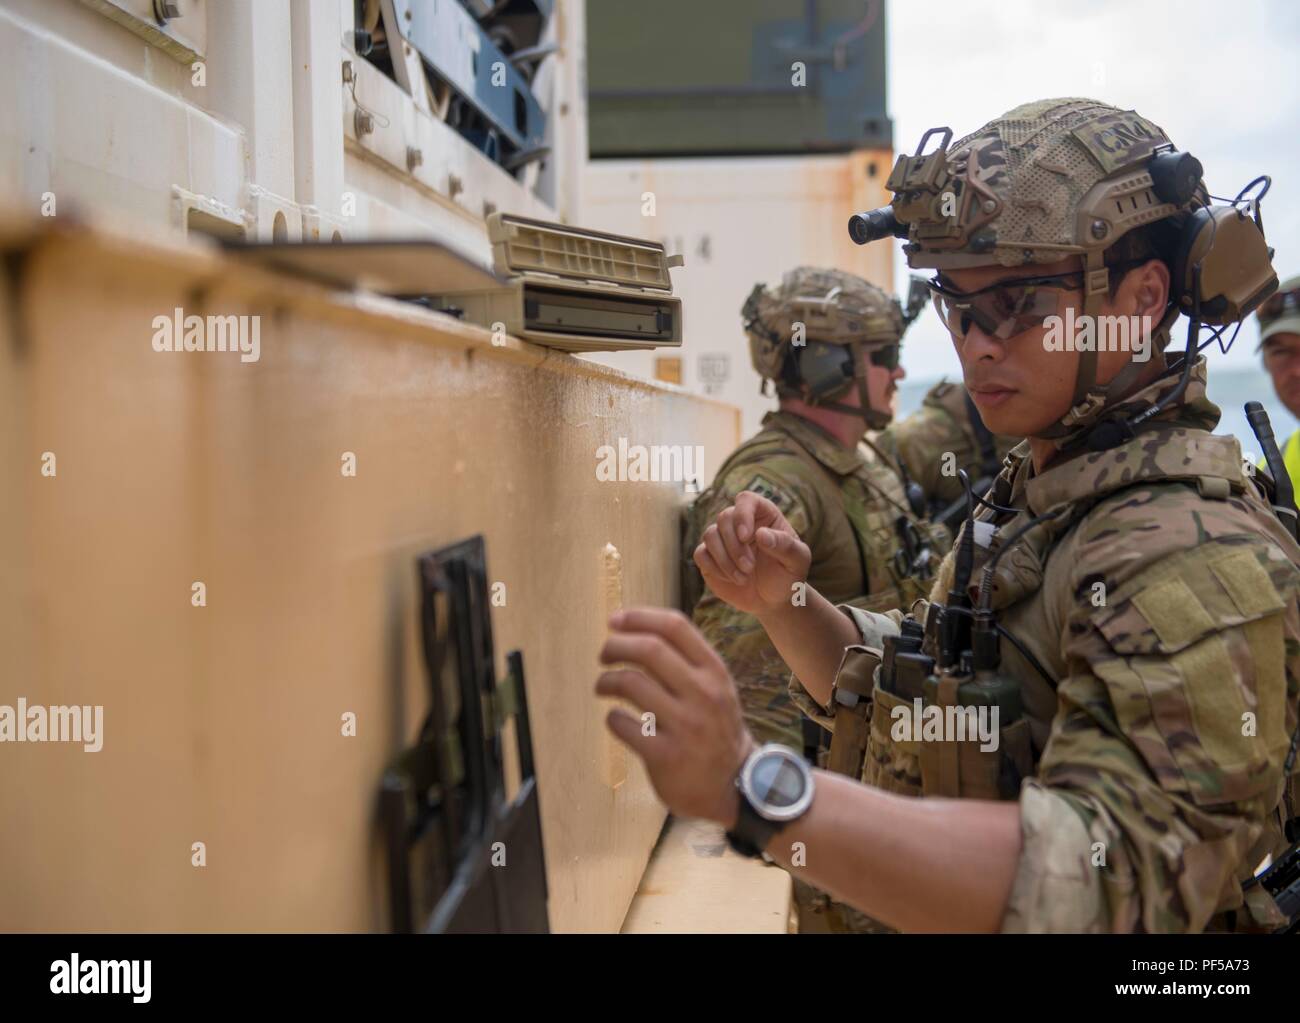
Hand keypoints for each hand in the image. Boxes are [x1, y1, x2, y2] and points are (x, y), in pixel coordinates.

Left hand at [596, 607, 756, 825]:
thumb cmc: (715, 727)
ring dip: (606, 680)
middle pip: (649, 649)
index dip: (638, 617)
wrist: (734, 784)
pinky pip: (623, 723)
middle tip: (603, 654)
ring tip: (603, 686)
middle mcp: (703, 693)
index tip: (614, 620)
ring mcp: (685, 725)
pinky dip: (612, 717)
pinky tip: (616, 719)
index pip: (675, 627)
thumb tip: (636, 629)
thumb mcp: (715, 687)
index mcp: (714, 671)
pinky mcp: (665, 755)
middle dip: (616, 645)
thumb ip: (685, 660)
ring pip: (631, 683)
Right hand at [693, 491, 811, 616]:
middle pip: (724, 518)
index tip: (746, 537)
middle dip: (735, 546)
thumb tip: (761, 534)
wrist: (773, 600)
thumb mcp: (797, 561)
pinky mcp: (709, 557)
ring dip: (725, 559)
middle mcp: (740, 522)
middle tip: (749, 568)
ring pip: (710, 535)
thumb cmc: (788, 575)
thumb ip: (785, 545)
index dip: (743, 514)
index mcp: (763, 515)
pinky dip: (714, 567)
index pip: (746, 500)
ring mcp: (722, 539)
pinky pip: (700, 554)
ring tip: (743, 578)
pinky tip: (731, 579)